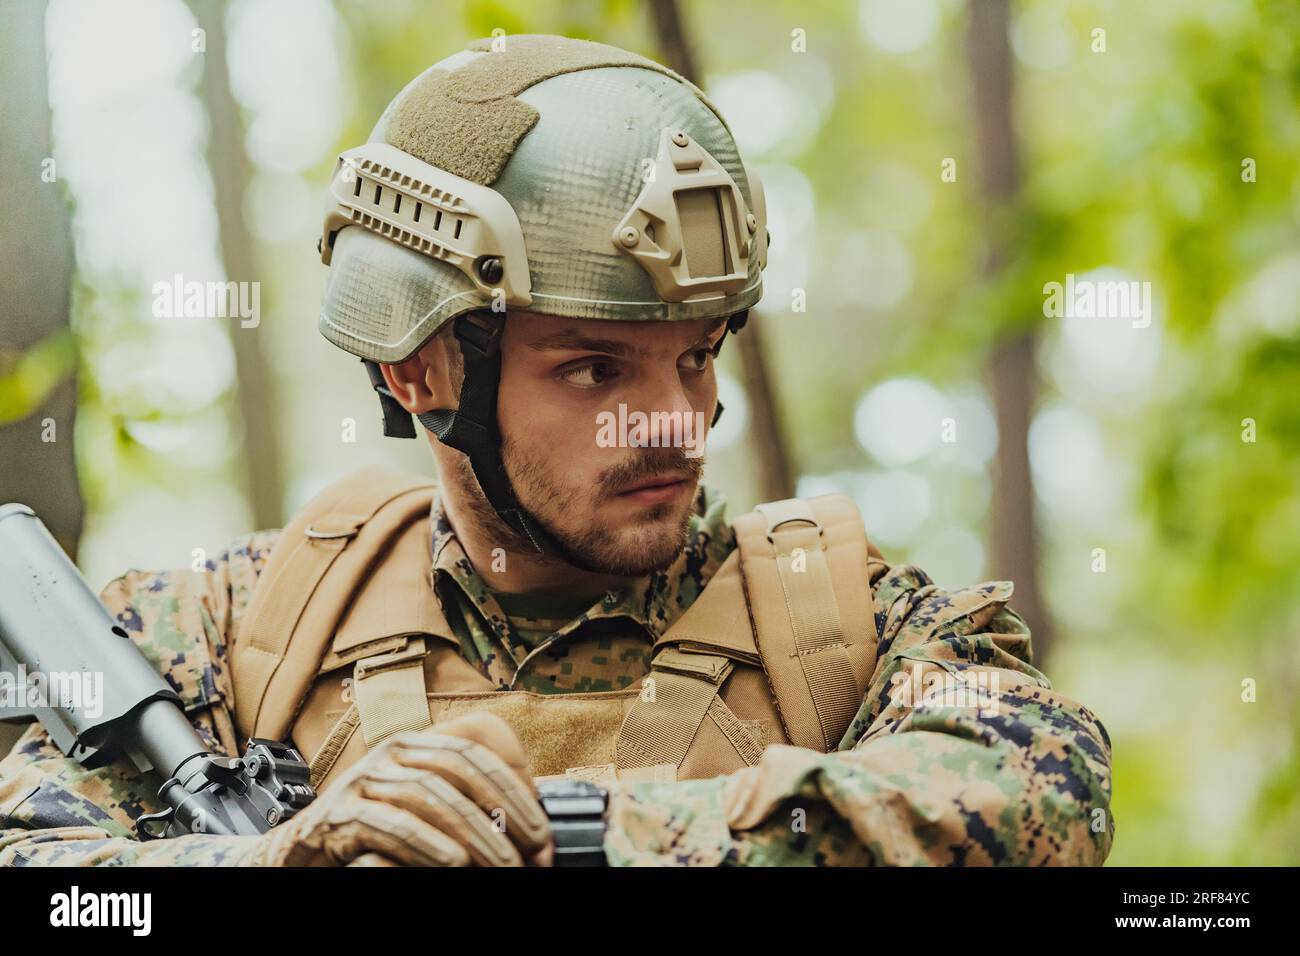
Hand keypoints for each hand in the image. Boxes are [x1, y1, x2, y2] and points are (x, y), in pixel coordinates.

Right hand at [245, 712, 551, 865]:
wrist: (300, 855)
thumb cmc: (372, 836)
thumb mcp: (424, 814)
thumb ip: (465, 809)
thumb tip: (529, 827)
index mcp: (417, 745)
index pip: (476, 745)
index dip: (514, 780)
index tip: (541, 823)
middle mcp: (391, 752)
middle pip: (460, 768)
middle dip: (504, 811)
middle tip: (533, 851)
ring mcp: (363, 780)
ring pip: (431, 795)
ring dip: (475, 834)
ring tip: (504, 865)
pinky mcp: (339, 815)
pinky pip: (391, 825)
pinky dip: (428, 845)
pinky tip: (455, 864)